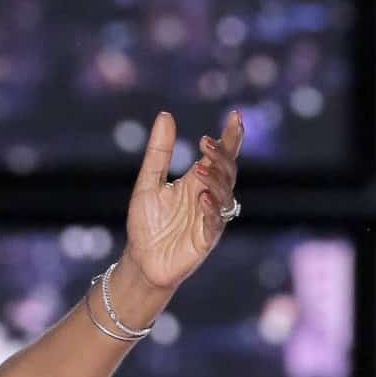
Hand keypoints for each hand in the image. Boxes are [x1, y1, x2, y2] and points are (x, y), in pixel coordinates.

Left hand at [123, 108, 242, 291]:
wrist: (141, 261)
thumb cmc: (146, 223)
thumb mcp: (148, 182)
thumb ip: (159, 152)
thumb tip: (165, 115)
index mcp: (197, 181)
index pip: (221, 155)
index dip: (231, 136)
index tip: (234, 115)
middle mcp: (209, 196)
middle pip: (228, 170)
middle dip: (221, 156)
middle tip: (204, 144)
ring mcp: (210, 217)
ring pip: (226, 193)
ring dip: (215, 179)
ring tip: (199, 168)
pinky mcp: (206, 238)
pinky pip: (216, 220)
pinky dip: (211, 208)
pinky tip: (202, 197)